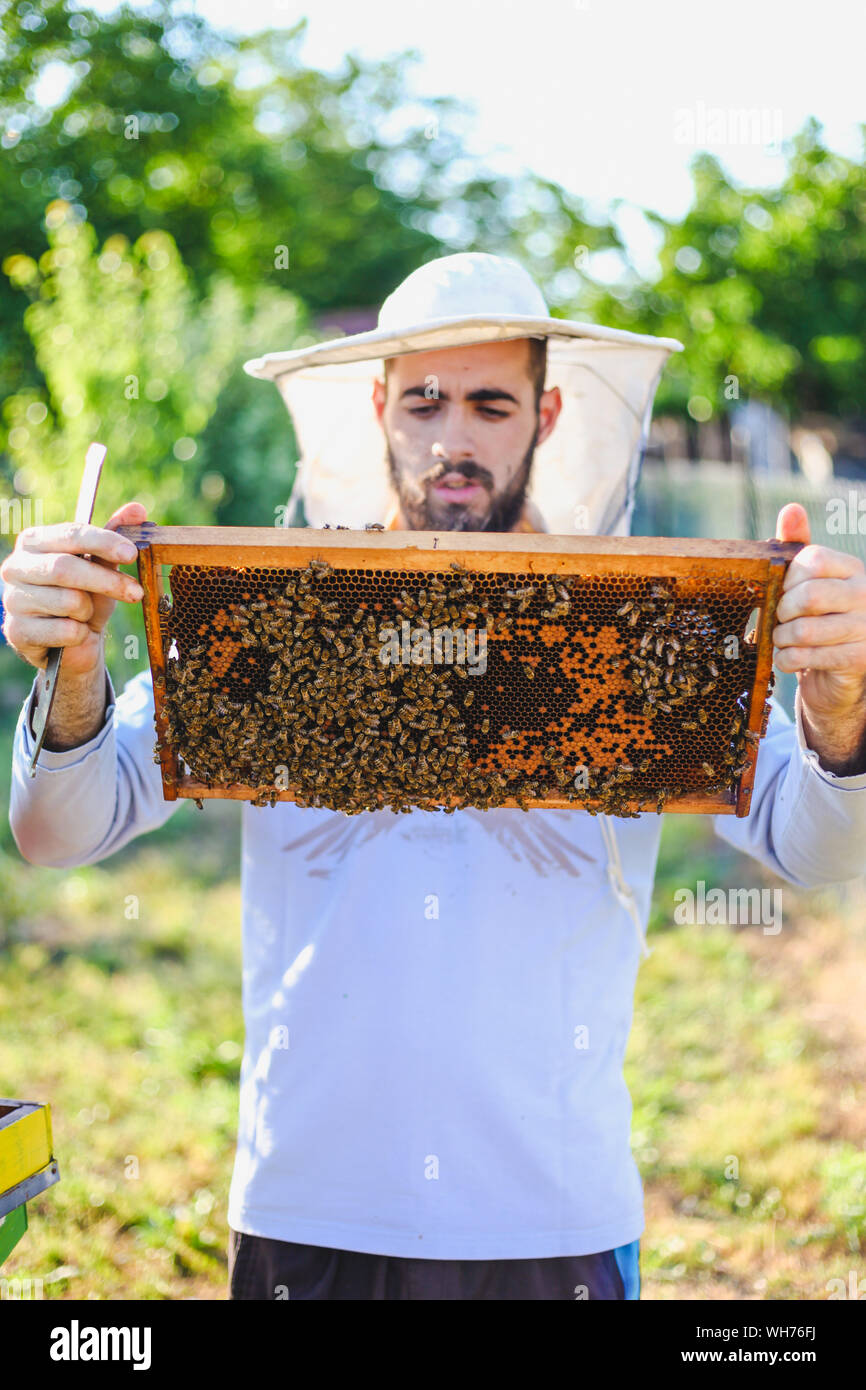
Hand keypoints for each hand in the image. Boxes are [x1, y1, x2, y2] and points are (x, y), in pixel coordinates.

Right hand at [0, 502, 146, 676]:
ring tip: (85, 614)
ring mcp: (12, 599)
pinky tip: (74, 633)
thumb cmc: (86, 596)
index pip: (71, 534)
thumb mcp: (102, 566)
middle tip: (136, 592)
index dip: (104, 542)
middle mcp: (16, 566)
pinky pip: (65, 631)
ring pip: (68, 601)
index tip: (132, 554)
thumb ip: (115, 537)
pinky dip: (80, 634)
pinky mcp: (16, 631)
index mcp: (34, 541)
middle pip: (66, 568)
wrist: (71, 642)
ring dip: (89, 611)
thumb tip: (138, 508)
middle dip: (107, 581)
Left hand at [772, 503, 865, 772]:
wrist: (838, 670)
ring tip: (780, 639)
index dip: (787, 578)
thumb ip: (798, 547)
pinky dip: (787, 659)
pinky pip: (808, 657)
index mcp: (852, 569)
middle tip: (778, 619)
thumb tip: (791, 508)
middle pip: (808, 596)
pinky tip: (788, 658)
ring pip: (805, 630)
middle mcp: (864, 594)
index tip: (781, 591)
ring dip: (781, 638)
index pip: (812, 560)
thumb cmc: (818, 617)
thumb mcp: (808, 581)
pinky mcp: (859, 658)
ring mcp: (864, 627)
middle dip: (781, 611)